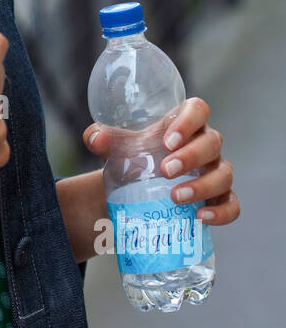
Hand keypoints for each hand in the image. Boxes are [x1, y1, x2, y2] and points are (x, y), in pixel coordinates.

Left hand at [82, 96, 239, 227]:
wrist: (131, 191)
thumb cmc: (131, 159)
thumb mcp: (114, 147)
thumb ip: (99, 137)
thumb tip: (96, 138)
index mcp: (184, 124)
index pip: (198, 109)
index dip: (189, 121)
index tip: (168, 140)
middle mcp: (205, 145)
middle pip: (213, 142)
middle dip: (191, 156)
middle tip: (165, 171)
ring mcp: (215, 172)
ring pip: (225, 174)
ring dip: (203, 186)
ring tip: (175, 197)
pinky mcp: (219, 199)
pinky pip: (232, 205)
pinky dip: (221, 212)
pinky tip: (200, 218)